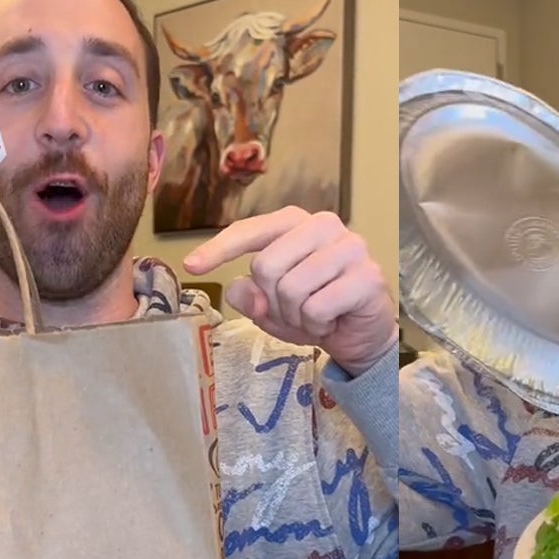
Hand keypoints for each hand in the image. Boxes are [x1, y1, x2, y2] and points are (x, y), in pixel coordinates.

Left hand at [182, 207, 397, 375]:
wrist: (361, 335)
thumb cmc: (315, 311)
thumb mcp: (270, 307)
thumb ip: (248, 295)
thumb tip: (239, 290)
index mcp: (296, 223)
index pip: (250, 230)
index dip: (218, 249)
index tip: (191, 265)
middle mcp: (324, 225)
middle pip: (266, 265)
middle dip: (271, 301)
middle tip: (293, 310)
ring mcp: (350, 247)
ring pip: (292, 289)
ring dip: (296, 316)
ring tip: (314, 316)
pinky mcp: (367, 276)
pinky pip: (317, 308)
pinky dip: (317, 325)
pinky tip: (332, 321)